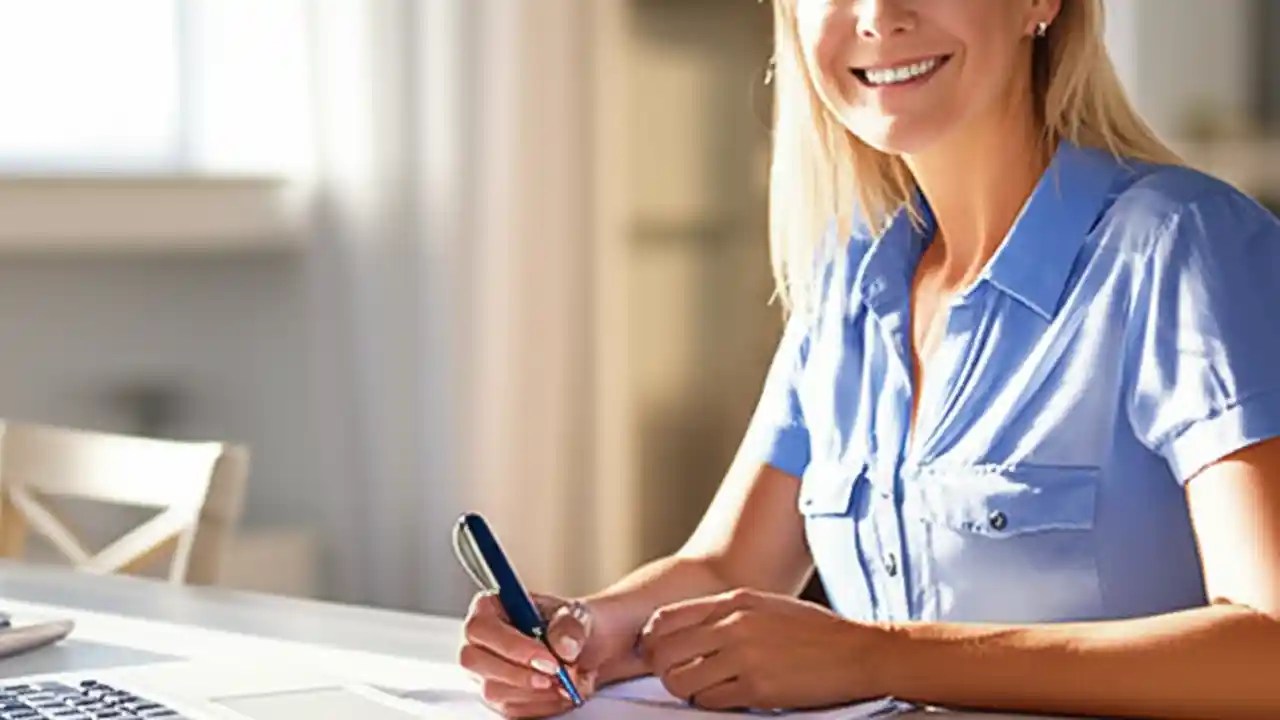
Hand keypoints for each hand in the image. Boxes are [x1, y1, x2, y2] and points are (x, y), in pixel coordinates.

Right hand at [458, 592, 602, 717]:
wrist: (586, 650)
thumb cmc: (572, 626)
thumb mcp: (578, 614)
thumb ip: (570, 626)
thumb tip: (563, 646)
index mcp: (490, 608)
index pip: (481, 627)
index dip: (511, 646)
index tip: (546, 658)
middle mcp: (480, 641)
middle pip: (474, 661)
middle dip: (518, 672)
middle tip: (555, 675)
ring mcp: (485, 672)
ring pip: (492, 689)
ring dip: (533, 691)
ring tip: (564, 682)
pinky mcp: (499, 697)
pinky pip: (509, 708)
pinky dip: (539, 704)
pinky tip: (559, 693)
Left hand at [639, 588, 891, 710]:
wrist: (855, 652)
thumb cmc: (813, 630)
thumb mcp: (764, 605)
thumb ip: (725, 613)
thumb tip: (685, 629)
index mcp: (734, 601)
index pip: (666, 618)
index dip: (652, 640)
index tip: (656, 651)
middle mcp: (733, 625)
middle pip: (664, 652)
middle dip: (663, 668)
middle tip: (676, 675)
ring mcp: (744, 657)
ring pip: (681, 681)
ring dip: (686, 689)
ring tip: (703, 688)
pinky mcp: (757, 688)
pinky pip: (710, 701)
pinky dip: (711, 702)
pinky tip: (727, 695)